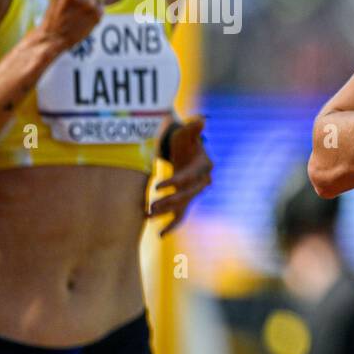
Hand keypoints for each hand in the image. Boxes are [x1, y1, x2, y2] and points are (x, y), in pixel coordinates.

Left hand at [149, 116, 212, 236]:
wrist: (182, 149)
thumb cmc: (183, 139)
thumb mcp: (186, 131)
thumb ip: (192, 127)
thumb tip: (201, 120)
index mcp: (204, 165)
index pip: (189, 177)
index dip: (175, 182)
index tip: (157, 186)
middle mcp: (203, 181)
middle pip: (187, 195)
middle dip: (169, 201)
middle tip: (151, 206)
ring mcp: (194, 192)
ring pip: (183, 206)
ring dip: (166, 212)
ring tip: (148, 215)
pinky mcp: (186, 199)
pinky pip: (182, 215)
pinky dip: (172, 224)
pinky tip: (160, 234)